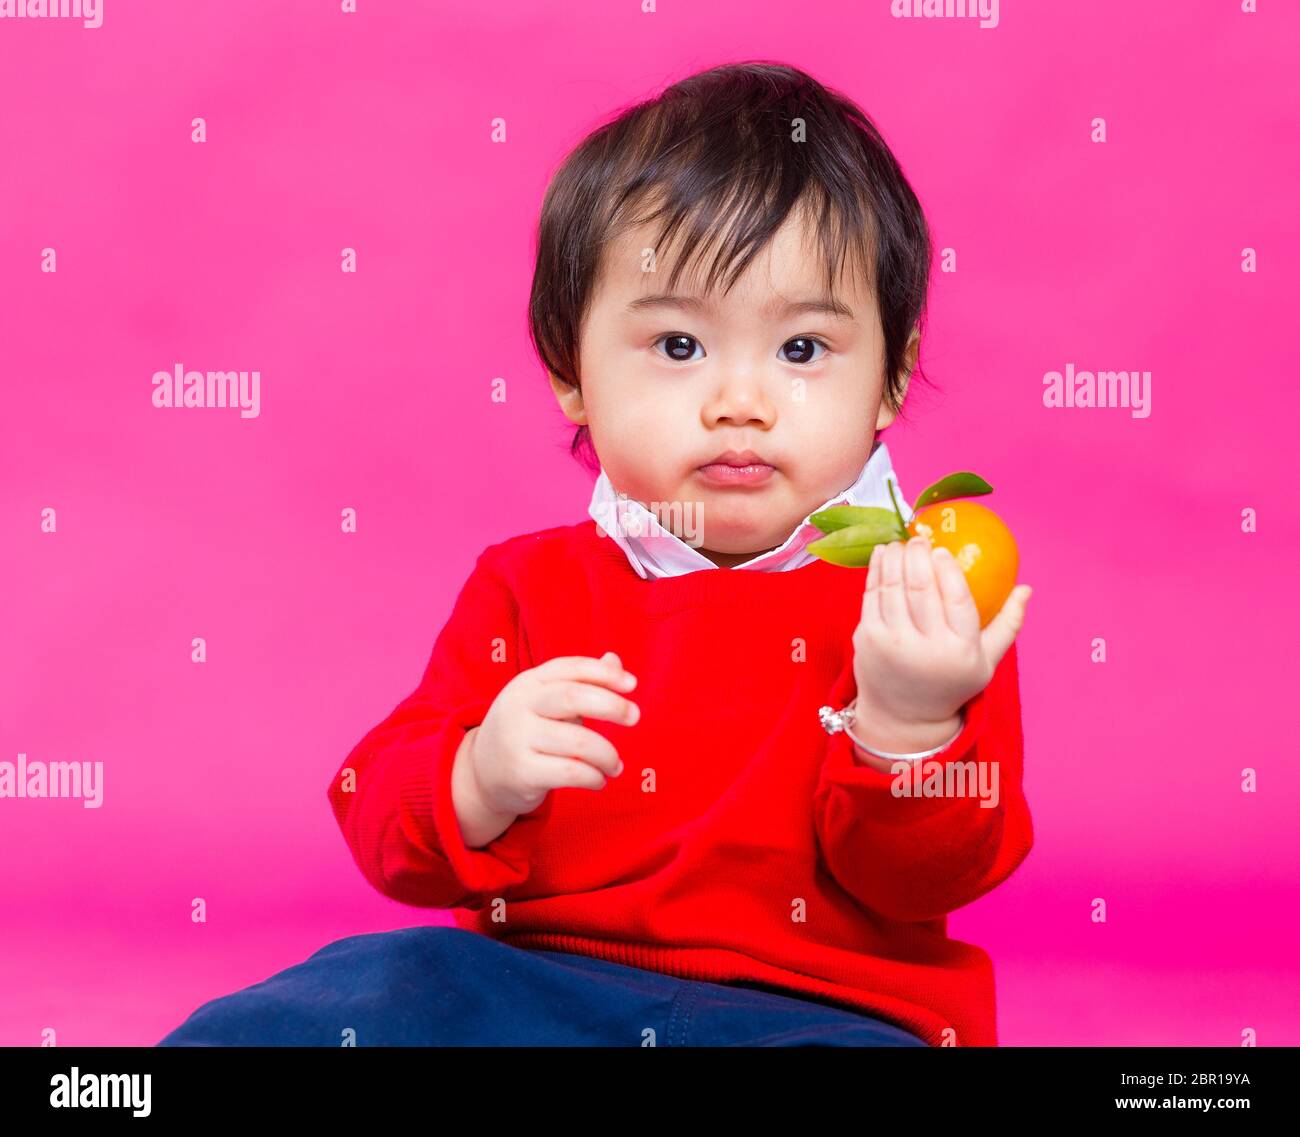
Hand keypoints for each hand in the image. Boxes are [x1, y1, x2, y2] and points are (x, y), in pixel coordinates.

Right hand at [465, 651, 638, 820]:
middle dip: (612, 705)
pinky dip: (594, 777)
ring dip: (608, 755)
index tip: (632, 685)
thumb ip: (581, 682)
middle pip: (573, 697)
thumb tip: (616, 660)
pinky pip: (571, 772)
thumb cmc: (528, 729)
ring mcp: (518, 739)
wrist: (482, 771)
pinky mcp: (522, 772)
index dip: (604, 673)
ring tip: (616, 766)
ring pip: (579, 741)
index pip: (570, 668)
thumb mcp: (547, 700)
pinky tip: (599, 780)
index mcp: (529, 682)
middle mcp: (520, 706)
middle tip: (635, 717)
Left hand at [851, 536, 1031, 735]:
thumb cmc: (949, 683)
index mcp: (960, 651)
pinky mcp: (866, 640)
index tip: (943, 550)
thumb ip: (1008, 625)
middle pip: (921, 587)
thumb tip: (1026, 588)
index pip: (957, 599)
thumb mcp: (986, 663)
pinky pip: (870, 596)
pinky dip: (875, 571)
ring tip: (900, 542)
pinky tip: (882, 555)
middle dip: (919, 554)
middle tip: (920, 538)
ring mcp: (892, 643)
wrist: (903, 717)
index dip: (948, 569)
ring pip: (893, 587)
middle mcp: (925, 647)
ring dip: (895, 557)